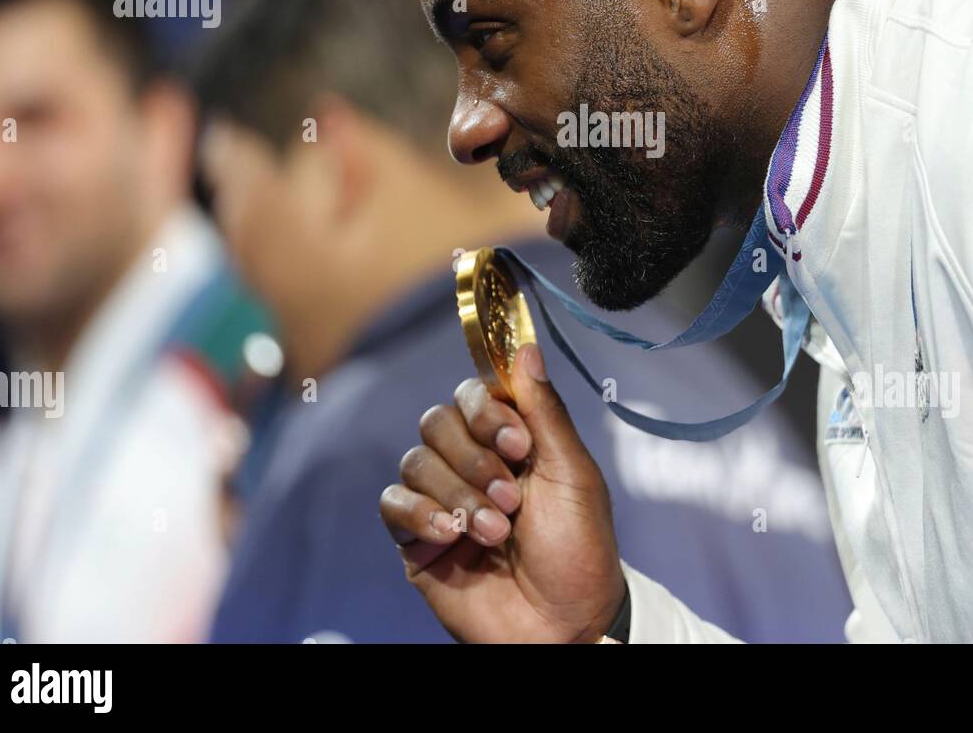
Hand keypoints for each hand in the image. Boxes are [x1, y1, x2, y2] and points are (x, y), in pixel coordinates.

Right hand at [381, 342, 625, 641]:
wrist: (563, 625)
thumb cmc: (579, 550)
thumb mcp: (573, 474)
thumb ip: (544, 412)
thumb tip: (526, 347)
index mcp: (511, 442)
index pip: (474, 394)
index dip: (486, 410)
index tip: (517, 443)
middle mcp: (472, 464)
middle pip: (438, 421)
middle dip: (474, 457)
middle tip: (511, 496)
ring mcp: (442, 501)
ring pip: (416, 461)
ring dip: (459, 493)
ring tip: (496, 531)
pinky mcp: (417, 540)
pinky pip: (393, 504)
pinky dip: (422, 513)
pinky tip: (452, 535)